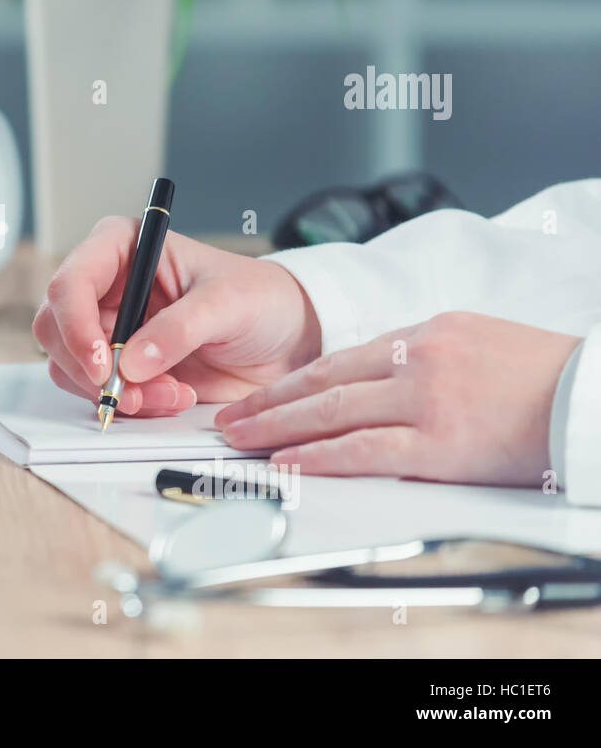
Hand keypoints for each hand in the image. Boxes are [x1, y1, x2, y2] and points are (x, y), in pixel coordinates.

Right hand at [32, 218, 320, 414]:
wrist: (287, 341)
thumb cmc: (261, 299)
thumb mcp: (229, 303)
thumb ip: (180, 328)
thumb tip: (132, 361)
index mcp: (123, 248)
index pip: (71, 282)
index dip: (75, 324)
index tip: (102, 362)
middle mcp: (106, 287)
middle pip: (56, 328)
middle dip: (91, 368)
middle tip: (130, 392)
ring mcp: (109, 329)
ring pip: (71, 366)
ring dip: (114, 392)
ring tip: (171, 395)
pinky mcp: (120, 367)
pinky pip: (98, 392)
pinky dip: (129, 405)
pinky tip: (172, 398)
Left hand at [216, 312, 580, 485]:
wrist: (593, 397)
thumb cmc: (542, 375)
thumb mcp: (475, 341)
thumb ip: (420, 356)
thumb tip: (376, 377)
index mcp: (423, 332)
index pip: (338, 358)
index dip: (291, 381)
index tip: (260, 394)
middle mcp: (415, 358)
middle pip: (322, 381)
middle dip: (267, 402)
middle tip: (228, 417)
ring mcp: (425, 399)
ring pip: (331, 412)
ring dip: (276, 427)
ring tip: (240, 438)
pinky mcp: (439, 442)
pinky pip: (364, 450)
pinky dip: (319, 456)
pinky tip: (288, 460)